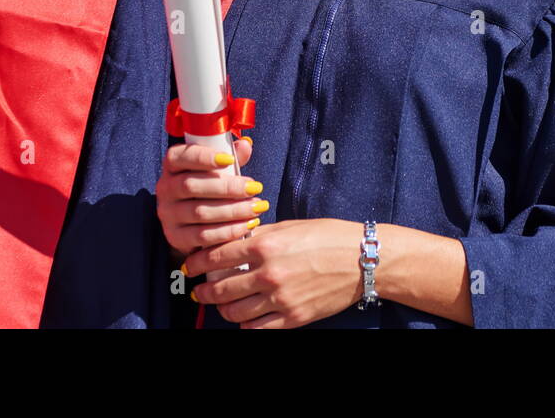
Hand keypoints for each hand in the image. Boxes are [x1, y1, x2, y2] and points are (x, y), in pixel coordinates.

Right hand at [156, 137, 261, 255]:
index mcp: (173, 165)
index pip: (180, 156)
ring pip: (199, 212)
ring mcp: (168, 214)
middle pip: (191, 186)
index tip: (230, 159)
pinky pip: (203, 236)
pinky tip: (248, 224)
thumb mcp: (219, 168)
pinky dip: (228, 231)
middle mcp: (165, 188)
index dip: (203, 157)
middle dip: (227, 187)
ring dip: (233, 210)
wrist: (195, 222)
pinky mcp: (175, 237)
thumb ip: (231, 156)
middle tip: (255, 188)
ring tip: (256, 207)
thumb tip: (245, 145)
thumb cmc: (210, 186)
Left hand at [186, 218, 362, 328]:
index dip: (198, 263)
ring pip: (234, 312)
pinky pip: (257, 328)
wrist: (362, 259)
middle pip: (221, 289)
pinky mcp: (293, 318)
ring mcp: (280, 299)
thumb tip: (234, 244)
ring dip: (222, 309)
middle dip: (204, 291)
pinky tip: (244, 317)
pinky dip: (245, 324)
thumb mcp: (289, 226)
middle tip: (198, 291)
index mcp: (265, 245)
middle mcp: (268, 274)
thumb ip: (260, 236)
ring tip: (221, 304)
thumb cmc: (328, 236)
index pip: (217, 256)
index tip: (192, 266)